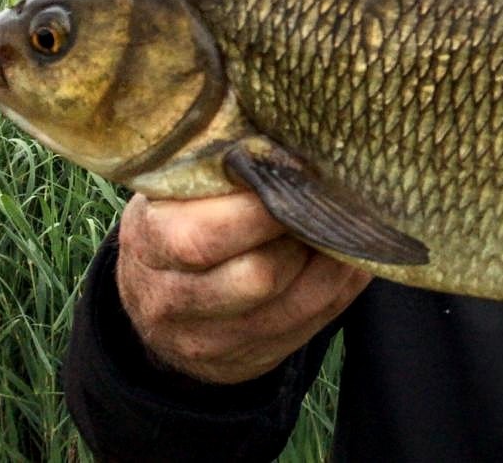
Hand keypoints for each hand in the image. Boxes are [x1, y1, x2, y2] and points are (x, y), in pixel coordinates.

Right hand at [116, 191, 370, 383]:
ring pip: (297, 303)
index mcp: (151, 243)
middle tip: (329, 200)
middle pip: (261, 276)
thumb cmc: (177, 221)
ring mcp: (210, 339)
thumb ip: (218, 170)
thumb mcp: (175, 190)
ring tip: (352, 224)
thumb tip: (289, 143)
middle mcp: (172, 300)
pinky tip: (352, 256)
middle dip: (305, 235)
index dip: (264, 206)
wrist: (156, 299)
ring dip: (334, 261)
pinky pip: (313, 322)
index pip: (206, 236)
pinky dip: (342, 285)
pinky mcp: (249, 358)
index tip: (300, 171)